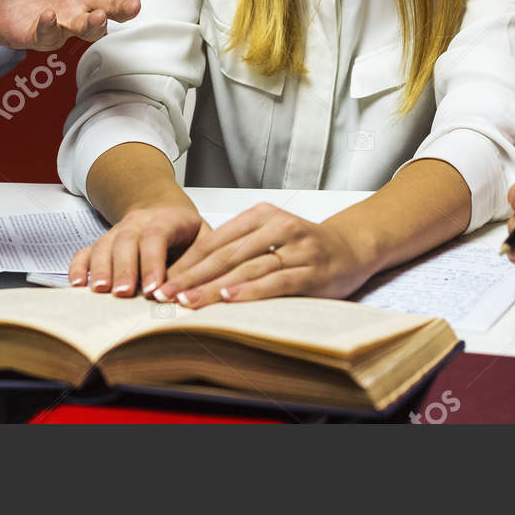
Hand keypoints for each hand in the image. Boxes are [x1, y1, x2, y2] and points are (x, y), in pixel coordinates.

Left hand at [0, 0, 163, 49]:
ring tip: (98, 16)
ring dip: (95, 24)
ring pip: (88, 27)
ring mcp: (63, 18)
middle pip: (113, 6)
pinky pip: (48, 36)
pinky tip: (49, 15)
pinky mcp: (38, 34)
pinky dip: (51, 28)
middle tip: (135, 6)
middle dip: (125, 8)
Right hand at [69, 203, 208, 296]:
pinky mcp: (103, 243)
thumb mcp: (204, 238)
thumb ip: (201, 261)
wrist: (164, 209)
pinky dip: (79, 266)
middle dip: (124, 268)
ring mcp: (117, 231)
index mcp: (166, 220)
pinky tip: (77, 284)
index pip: (156, 236)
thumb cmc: (186, 231)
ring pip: (104, 245)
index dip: (153, 262)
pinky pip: (86, 251)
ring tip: (99, 291)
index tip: (153, 289)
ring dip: (100, 269)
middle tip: (123, 293)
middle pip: (126, 241)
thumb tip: (196, 293)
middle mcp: (138, 223)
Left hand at [155, 202, 374, 306]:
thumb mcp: (268, 236)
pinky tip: (231, 297)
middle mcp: (278, 226)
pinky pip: (277, 281)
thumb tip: (190, 275)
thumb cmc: (304, 245)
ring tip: (188, 300)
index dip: (187, 261)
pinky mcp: (312, 270)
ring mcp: (297, 248)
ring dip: (214, 286)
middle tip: (165, 294)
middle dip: (192, 276)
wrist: (352, 247)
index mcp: (262, 214)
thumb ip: (238, 249)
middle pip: (226, 254)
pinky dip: (252, 290)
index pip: (215, 240)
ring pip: (247, 268)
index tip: (162, 279)